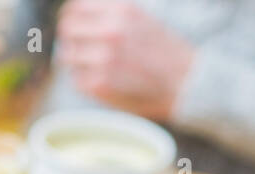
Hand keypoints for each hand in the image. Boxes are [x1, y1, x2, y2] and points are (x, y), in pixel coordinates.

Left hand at [57, 0, 194, 120]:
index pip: (74, 8)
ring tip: (96, 67)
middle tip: (80, 49)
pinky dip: (85, 81)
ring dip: (77, 62)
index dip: (71, 18)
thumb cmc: (161, 51)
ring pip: (67, 56)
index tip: (74, 27)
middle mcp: (110, 30)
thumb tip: (74, 17)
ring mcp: (103, 58)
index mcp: (121, 9)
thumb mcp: (138, 18)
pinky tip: (104, 81)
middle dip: (71, 39)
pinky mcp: (99, 84)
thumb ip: (107, 14)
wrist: (187, 82)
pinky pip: (76, 80)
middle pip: (67, 30)